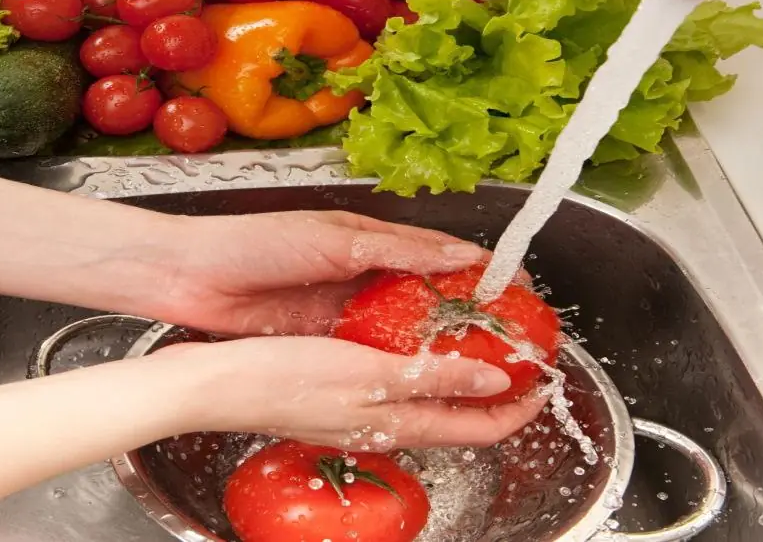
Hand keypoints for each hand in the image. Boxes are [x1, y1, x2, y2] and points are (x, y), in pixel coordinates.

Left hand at [146, 211, 488, 334]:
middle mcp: (364, 274)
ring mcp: (345, 310)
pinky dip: (395, 364)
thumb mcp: (334, 240)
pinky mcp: (324, 340)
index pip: (440, 255)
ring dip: (434, 344)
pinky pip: (370, 354)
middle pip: (428, 297)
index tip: (516, 290)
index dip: (479, 271)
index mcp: (371, 240)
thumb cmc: (255, 243)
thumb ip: (397, 250)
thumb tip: (459, 255)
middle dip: (466, 315)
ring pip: (402, 330)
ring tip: (475, 365)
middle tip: (505, 339)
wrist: (191, 277)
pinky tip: (419, 380)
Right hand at [157, 336, 547, 448]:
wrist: (218, 383)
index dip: (518, 409)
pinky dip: (422, 364)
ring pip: (428, 399)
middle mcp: (385, 423)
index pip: (478, 427)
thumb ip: (435, 378)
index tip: (544, 382)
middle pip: (457, 415)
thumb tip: (496, 379)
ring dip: (459, 373)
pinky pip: (396, 384)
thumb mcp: (371, 375)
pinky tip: (412, 335)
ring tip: (477, 336)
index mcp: (399, 422)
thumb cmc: (285, 379)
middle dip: (495, 388)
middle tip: (516, 350)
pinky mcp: (339, 393)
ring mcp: (361, 410)